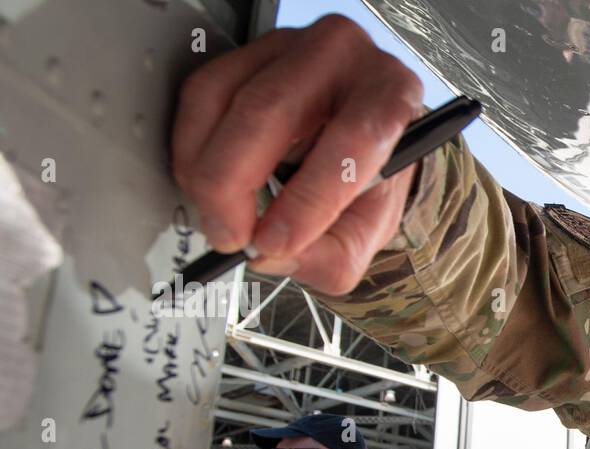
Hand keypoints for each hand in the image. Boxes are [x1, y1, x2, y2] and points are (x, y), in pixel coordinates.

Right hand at [171, 15, 424, 293]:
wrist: (358, 136)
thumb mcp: (369, 228)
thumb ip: (333, 256)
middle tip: (230, 236)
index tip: (272, 243)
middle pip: (272, 110)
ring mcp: (290, 45)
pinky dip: (192, 150)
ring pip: (223, 99)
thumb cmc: (368, 175)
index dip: (310, 198)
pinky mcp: (246, 52)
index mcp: (392, 94)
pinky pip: (201, 95)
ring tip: (218, 217)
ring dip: (205, 171)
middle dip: (234, 186)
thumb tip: (270, 256)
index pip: (355, 137)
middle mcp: (344, 56)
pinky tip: (206, 182)